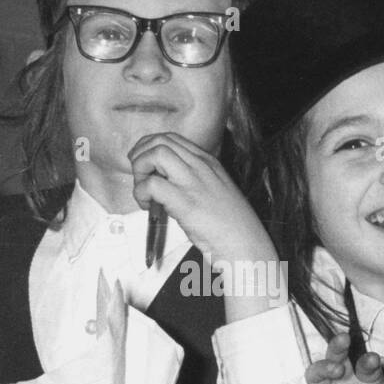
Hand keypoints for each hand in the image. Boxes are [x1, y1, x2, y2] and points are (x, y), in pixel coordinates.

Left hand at [129, 132, 284, 319]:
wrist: (246, 245)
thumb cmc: (231, 226)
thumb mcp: (215, 192)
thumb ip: (193, 183)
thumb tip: (165, 184)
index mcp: (209, 162)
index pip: (172, 138)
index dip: (150, 146)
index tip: (143, 164)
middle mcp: (201, 166)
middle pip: (160, 140)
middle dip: (140, 154)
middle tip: (138, 176)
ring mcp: (193, 181)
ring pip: (155, 154)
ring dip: (140, 169)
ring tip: (143, 191)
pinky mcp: (185, 202)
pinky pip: (151, 184)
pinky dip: (141, 193)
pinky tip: (148, 207)